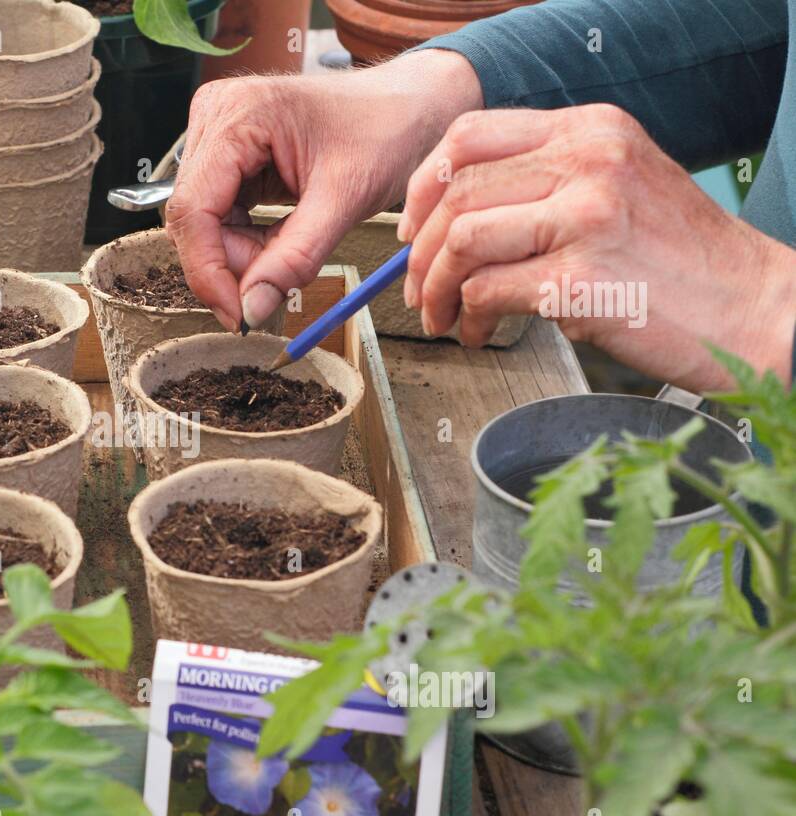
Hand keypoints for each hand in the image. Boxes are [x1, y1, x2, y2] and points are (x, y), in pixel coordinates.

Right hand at [167, 50, 483, 331]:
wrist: (412, 107)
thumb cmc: (387, 131)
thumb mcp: (345, 199)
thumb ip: (295, 257)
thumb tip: (252, 309)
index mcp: (238, 114)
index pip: (193, 209)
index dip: (208, 270)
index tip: (239, 316)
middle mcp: (216, 118)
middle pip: (193, 219)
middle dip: (232, 264)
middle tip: (274, 290)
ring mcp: (218, 135)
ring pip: (205, 225)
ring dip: (243, 256)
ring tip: (291, 254)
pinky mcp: (229, 156)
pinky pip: (221, 218)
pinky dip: (250, 243)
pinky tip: (283, 240)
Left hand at [399, 104, 795, 389]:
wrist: (755, 311)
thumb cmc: (682, 263)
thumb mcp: (622, 189)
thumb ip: (550, 184)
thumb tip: (457, 217)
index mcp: (593, 131)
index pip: (471, 136)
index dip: (424, 184)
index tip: (413, 227)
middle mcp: (588, 162)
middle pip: (455, 191)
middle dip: (421, 250)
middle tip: (418, 287)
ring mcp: (585, 218)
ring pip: (461, 241)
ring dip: (435, 289)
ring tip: (444, 318)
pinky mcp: (579, 279)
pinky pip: (486, 292)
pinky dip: (469, 318)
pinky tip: (480, 333)